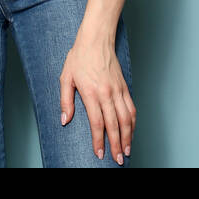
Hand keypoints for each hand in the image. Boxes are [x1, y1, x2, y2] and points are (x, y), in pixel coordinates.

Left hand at [59, 33, 135, 163]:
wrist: (96, 40)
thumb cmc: (79, 57)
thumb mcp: (65, 77)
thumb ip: (65, 100)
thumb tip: (64, 120)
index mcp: (91, 93)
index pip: (97, 123)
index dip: (99, 140)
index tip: (100, 153)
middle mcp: (107, 93)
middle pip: (114, 124)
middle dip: (116, 144)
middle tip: (117, 159)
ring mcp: (118, 90)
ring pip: (127, 118)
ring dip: (128, 136)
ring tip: (127, 150)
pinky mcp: (124, 87)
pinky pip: (131, 108)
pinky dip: (133, 122)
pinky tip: (132, 131)